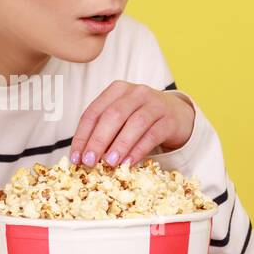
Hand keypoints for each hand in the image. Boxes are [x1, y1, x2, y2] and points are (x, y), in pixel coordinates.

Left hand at [68, 81, 194, 168]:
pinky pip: (152, 135)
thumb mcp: (121, 119)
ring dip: (119, 145)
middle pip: (113, 116)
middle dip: (98, 140)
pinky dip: (138, 150)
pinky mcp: (169, 119)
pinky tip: (129, 163)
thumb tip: (84, 158)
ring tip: (109, 163)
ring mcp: (155, 104)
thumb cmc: (142, 118)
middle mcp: (136, 93)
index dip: (82, 136)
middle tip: (90, 161)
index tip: (76, 158)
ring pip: (134, 123)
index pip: (93, 112)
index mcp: (117, 90)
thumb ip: (104, 132)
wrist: (177, 114)